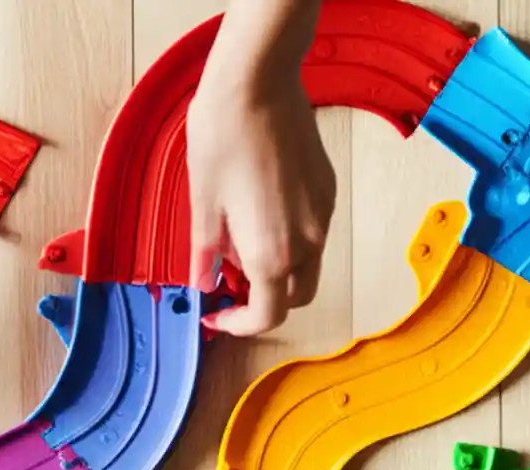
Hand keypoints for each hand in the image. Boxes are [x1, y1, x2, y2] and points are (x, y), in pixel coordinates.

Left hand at [186, 79, 335, 335]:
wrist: (258, 84)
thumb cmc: (222, 138)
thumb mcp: (202, 203)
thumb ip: (206, 252)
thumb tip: (204, 282)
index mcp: (271, 254)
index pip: (267, 316)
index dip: (239, 325)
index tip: (216, 315)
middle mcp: (307, 242)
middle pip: (294, 297)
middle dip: (262, 301)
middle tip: (226, 283)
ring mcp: (323, 216)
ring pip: (307, 266)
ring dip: (277, 271)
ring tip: (238, 243)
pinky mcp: (328, 191)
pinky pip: (313, 234)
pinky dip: (289, 242)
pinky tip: (259, 213)